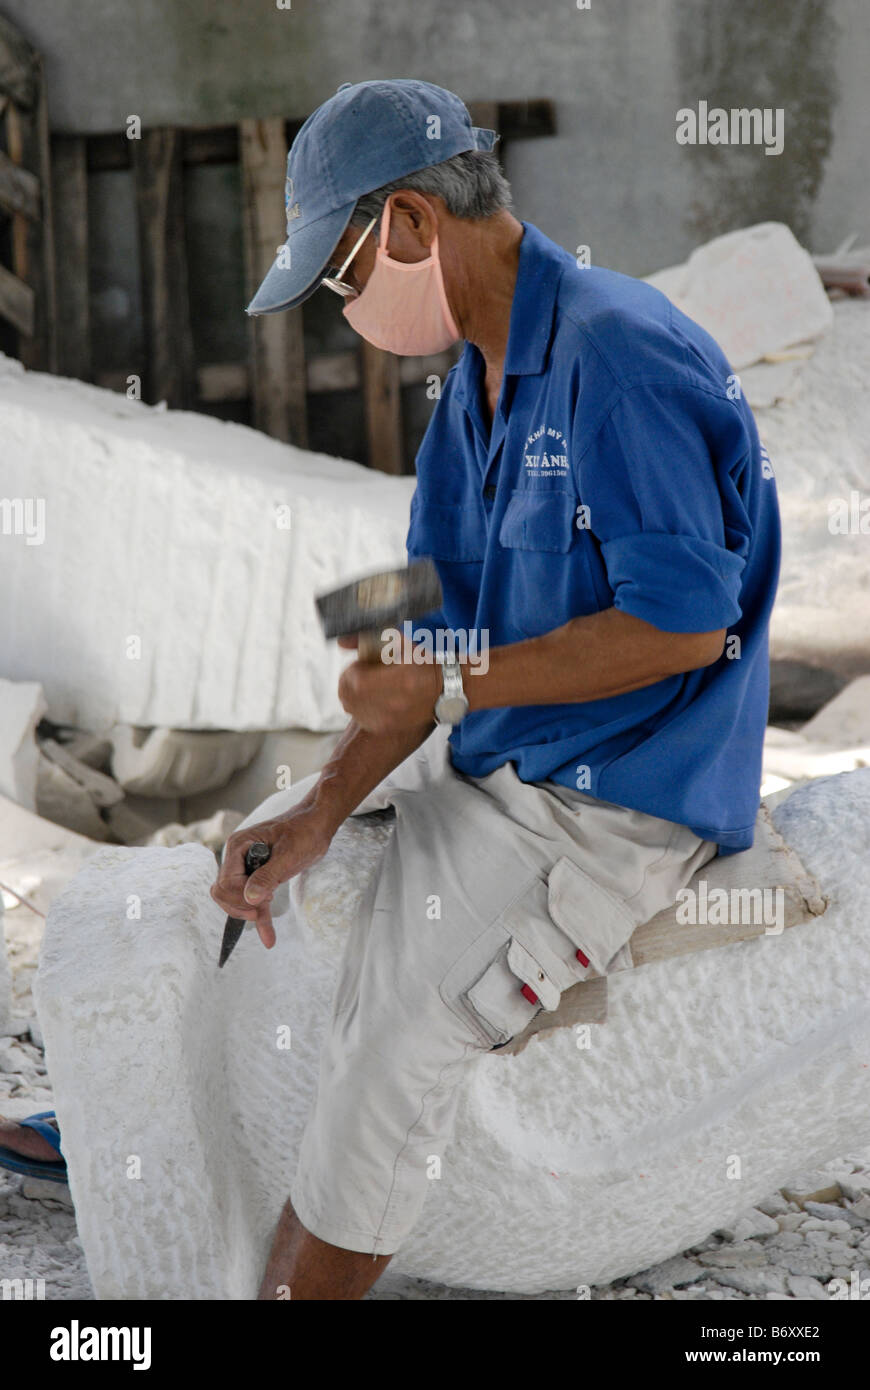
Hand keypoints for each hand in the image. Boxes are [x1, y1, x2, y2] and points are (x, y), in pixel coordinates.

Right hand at [210, 802, 333, 949]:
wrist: (317, 824)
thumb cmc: (305, 831)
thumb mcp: (289, 854)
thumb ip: (268, 875)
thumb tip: (249, 898)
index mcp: (239, 845)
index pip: (226, 881)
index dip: (240, 897)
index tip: (263, 901)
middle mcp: (237, 856)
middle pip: (223, 892)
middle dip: (239, 906)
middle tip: (262, 910)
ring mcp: (245, 867)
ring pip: (233, 899)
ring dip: (247, 913)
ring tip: (266, 922)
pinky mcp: (257, 876)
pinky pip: (251, 900)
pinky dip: (259, 917)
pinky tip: (268, 937)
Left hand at [336, 633, 441, 734]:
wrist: (446, 690)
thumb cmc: (425, 664)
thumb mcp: (402, 644)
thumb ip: (369, 639)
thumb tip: (341, 641)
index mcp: (399, 680)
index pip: (356, 681)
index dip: (352, 671)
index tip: (360, 664)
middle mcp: (393, 704)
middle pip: (348, 697)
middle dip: (347, 682)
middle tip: (359, 674)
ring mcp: (389, 719)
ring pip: (351, 708)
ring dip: (351, 695)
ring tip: (365, 685)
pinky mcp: (388, 727)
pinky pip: (360, 719)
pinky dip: (359, 708)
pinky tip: (370, 699)